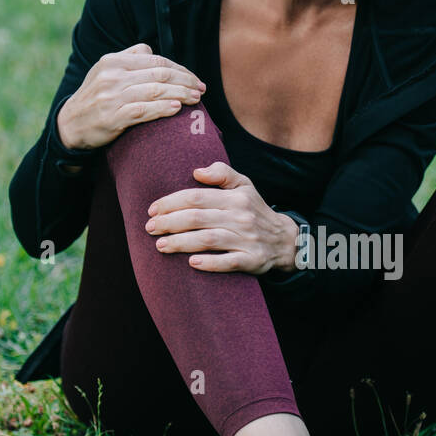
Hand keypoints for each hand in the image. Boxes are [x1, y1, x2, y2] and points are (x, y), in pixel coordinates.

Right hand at [56, 43, 205, 150]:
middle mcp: (112, 76)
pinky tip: (177, 109)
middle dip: (185, 81)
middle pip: (159, 74)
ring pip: (155, 91)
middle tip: (202, 89)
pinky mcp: (112, 117)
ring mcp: (112, 96)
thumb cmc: (95, 97)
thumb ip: (128, 58)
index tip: (195, 79)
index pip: (156, 60)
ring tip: (196, 99)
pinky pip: (144, 110)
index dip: (180, 69)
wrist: (70, 124)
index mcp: (113, 61)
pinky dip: (163, 109)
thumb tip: (151, 50)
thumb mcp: (105, 71)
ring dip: (180, 94)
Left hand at [145, 162, 297, 273]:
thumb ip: (222, 173)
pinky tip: (192, 263)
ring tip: (161, 246)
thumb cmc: (254, 211)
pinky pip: (229, 262)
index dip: (171, 203)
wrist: (285, 240)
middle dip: (170, 223)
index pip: (196, 197)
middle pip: (198, 218)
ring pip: (209, 240)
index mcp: (235, 198)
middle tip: (150, 228)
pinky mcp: (253, 260)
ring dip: (182, 243)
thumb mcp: (244, 185)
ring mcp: (248, 239)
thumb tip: (196, 172)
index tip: (152, 210)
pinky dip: (211, 263)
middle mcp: (241, 217)